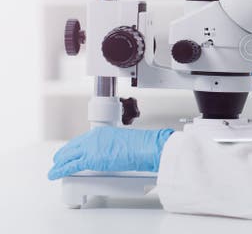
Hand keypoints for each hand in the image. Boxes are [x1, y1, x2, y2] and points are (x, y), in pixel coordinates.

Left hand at [48, 126, 173, 179]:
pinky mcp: (89, 160)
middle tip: (58, 160)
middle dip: (63, 155)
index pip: (82, 140)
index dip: (74, 148)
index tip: (72, 152)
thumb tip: (116, 154)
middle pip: (71, 147)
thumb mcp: (124, 143)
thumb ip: (115, 147)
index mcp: (102, 132)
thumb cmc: (141, 146)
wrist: (144, 147)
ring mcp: (90, 148)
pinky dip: (59, 170)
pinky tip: (54, 174)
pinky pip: (69, 166)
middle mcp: (93, 138)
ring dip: (58, 163)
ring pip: (67, 156)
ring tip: (54, 169)